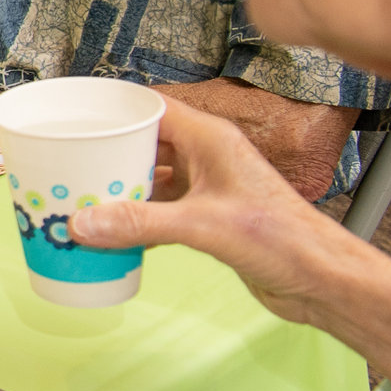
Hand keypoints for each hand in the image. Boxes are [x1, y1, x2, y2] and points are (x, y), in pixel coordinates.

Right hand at [67, 96, 337, 326]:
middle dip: (105, 155)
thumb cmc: (285, 240)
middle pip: (143, 144)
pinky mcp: (208, 219)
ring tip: (79, 201)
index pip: (151, 109)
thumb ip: (141, 223)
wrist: (324, 281)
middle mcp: (207, 158)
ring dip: (118, 191)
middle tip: (65, 167)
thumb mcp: (204, 227)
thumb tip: (82, 222)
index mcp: (210, 140)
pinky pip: (160, 210)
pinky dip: (135, 220)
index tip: (73, 120)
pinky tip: (111, 236)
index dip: (112, 111)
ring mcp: (208, 188)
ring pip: (150, 179)